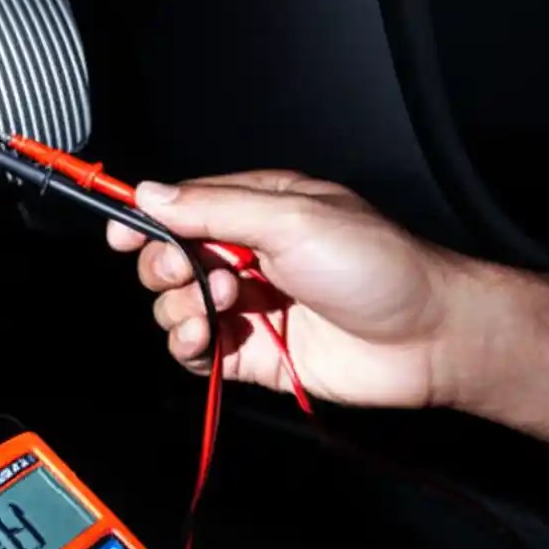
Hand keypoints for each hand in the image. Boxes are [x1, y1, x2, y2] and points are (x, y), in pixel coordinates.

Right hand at [107, 171, 460, 408]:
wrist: (428, 339)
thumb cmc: (375, 266)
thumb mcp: (292, 219)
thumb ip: (215, 208)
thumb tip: (148, 194)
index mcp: (256, 210)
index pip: (180, 208)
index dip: (144, 221)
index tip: (120, 235)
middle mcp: (246, 256)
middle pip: (168, 259)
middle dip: (166, 269)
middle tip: (193, 276)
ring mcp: (246, 307)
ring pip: (175, 307)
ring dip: (180, 311)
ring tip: (221, 312)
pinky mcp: (251, 354)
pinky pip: (194, 352)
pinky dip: (188, 347)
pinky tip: (205, 343)